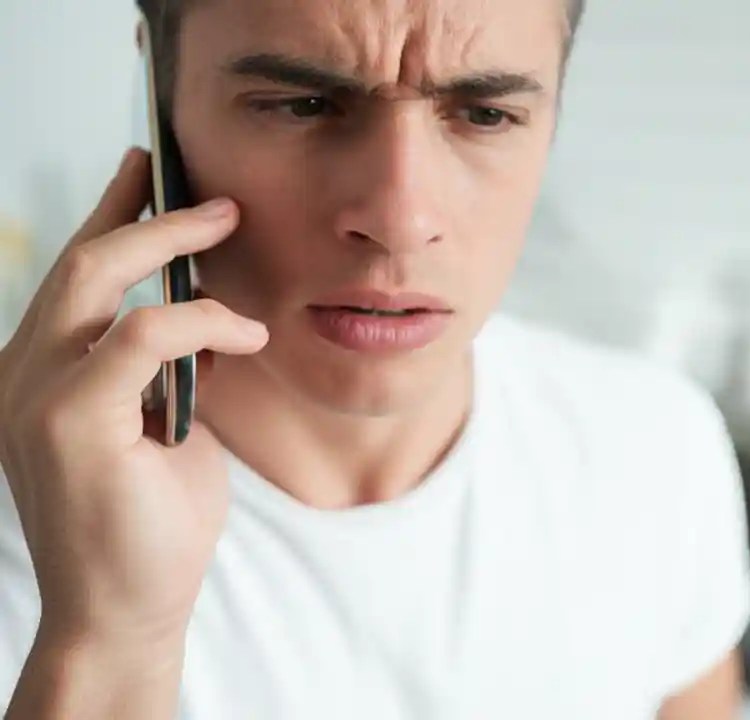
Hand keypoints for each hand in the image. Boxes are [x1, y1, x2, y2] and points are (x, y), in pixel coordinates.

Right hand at [0, 147, 267, 652]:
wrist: (126, 611)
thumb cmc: (149, 527)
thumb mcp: (168, 429)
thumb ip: (171, 372)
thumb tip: (206, 320)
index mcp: (43, 376)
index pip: (74, 278)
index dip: (110, 215)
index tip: (148, 170)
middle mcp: (23, 376)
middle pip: (78, 263)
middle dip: (145, 214)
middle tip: (212, 197)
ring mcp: (34, 396)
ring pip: (94, 280)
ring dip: (169, 244)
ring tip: (227, 224)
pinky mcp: (69, 420)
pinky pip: (139, 337)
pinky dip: (200, 322)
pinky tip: (244, 332)